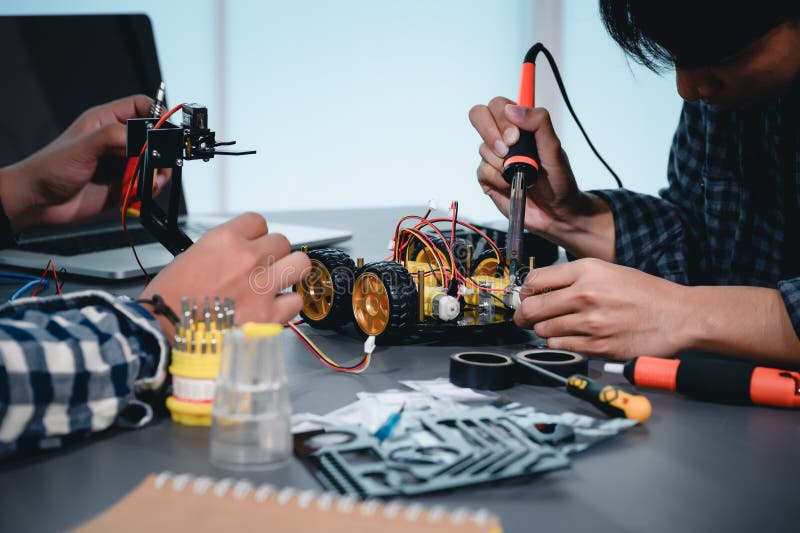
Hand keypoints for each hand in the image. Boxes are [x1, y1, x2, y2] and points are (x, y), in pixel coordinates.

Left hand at [0, 95, 168, 230]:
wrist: (38, 202)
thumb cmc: (48, 169)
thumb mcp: (82, 148)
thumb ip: (113, 137)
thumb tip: (142, 137)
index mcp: (105, 122)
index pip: (140, 107)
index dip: (157, 113)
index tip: (166, 128)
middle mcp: (116, 141)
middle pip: (153, 138)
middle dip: (160, 150)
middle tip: (159, 162)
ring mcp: (120, 163)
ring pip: (153, 163)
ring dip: (157, 173)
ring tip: (150, 181)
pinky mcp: (123, 184)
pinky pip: (146, 184)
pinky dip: (148, 189)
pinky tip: (139, 192)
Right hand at [140, 213, 310, 340]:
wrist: (163, 333)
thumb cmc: (168, 300)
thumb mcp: (189, 258)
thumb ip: (221, 252)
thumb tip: (236, 257)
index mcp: (225, 240)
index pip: (258, 222)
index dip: (256, 236)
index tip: (252, 246)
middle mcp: (248, 258)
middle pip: (282, 242)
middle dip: (273, 255)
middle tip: (262, 270)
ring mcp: (262, 286)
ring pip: (299, 265)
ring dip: (289, 274)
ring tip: (277, 285)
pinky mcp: (269, 315)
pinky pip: (295, 301)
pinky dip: (287, 306)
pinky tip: (273, 309)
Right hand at [469, 98, 587, 234]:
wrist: (556, 212)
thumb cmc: (559, 179)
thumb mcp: (555, 148)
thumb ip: (539, 123)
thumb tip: (513, 110)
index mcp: (520, 125)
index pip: (498, 105)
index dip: (501, 118)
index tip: (515, 137)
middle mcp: (503, 137)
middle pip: (479, 116)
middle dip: (491, 135)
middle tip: (507, 152)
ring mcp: (494, 157)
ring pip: (483, 148)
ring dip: (503, 164)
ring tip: (521, 174)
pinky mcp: (487, 178)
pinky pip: (482, 171)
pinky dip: (498, 179)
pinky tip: (511, 184)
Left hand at [515, 258, 688, 359]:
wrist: (678, 316)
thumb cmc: (645, 294)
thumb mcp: (607, 271)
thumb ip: (572, 278)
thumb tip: (538, 290)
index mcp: (586, 271)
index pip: (534, 281)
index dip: (525, 292)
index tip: (527, 297)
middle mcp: (585, 295)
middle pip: (532, 308)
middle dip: (524, 315)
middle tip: (526, 318)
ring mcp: (591, 323)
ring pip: (543, 331)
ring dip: (544, 331)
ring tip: (559, 327)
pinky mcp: (598, 346)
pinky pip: (561, 347)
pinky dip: (560, 345)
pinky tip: (573, 338)